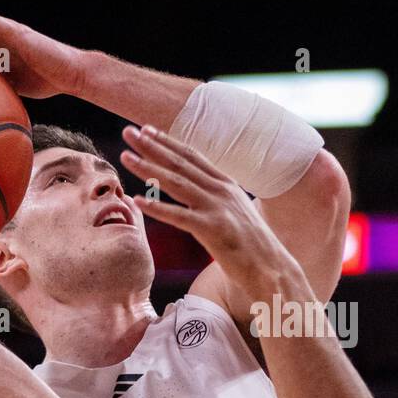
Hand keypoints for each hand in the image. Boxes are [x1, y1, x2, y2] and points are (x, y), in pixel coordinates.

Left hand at [119, 124, 298, 299]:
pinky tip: (137, 200)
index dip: (167, 141)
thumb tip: (203, 191)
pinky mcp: (212, 229)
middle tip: (128, 132)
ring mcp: (217, 208)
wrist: (272, 268)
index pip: (192, 156)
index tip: (146, 130)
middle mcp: (221, 190)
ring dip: (148, 168)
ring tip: (126, 157)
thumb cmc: (253, 245)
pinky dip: (156, 207)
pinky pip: (178, 216)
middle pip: (180, 163)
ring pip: (176, 183)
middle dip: (152, 146)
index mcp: (226, 184)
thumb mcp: (236, 212)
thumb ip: (219, 198)